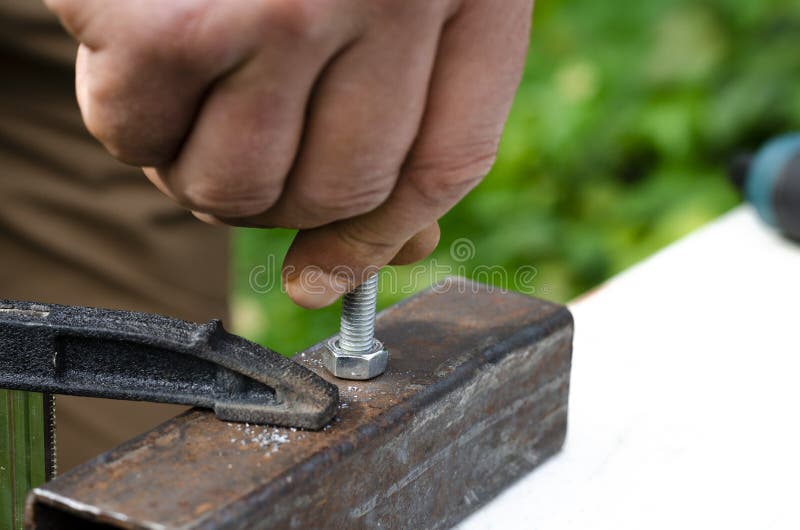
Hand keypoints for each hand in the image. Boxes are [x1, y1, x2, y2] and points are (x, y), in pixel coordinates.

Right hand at [46, 0, 532, 307]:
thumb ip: (409, 105)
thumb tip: (400, 245)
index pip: (443, 163)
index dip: (382, 239)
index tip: (326, 281)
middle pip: (335, 191)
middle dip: (276, 200)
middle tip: (236, 146)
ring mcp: (285, 9)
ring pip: (236, 189)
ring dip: (198, 168)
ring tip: (188, 96)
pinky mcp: (176, 21)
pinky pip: (137, 138)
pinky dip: (128, 120)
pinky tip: (132, 52)